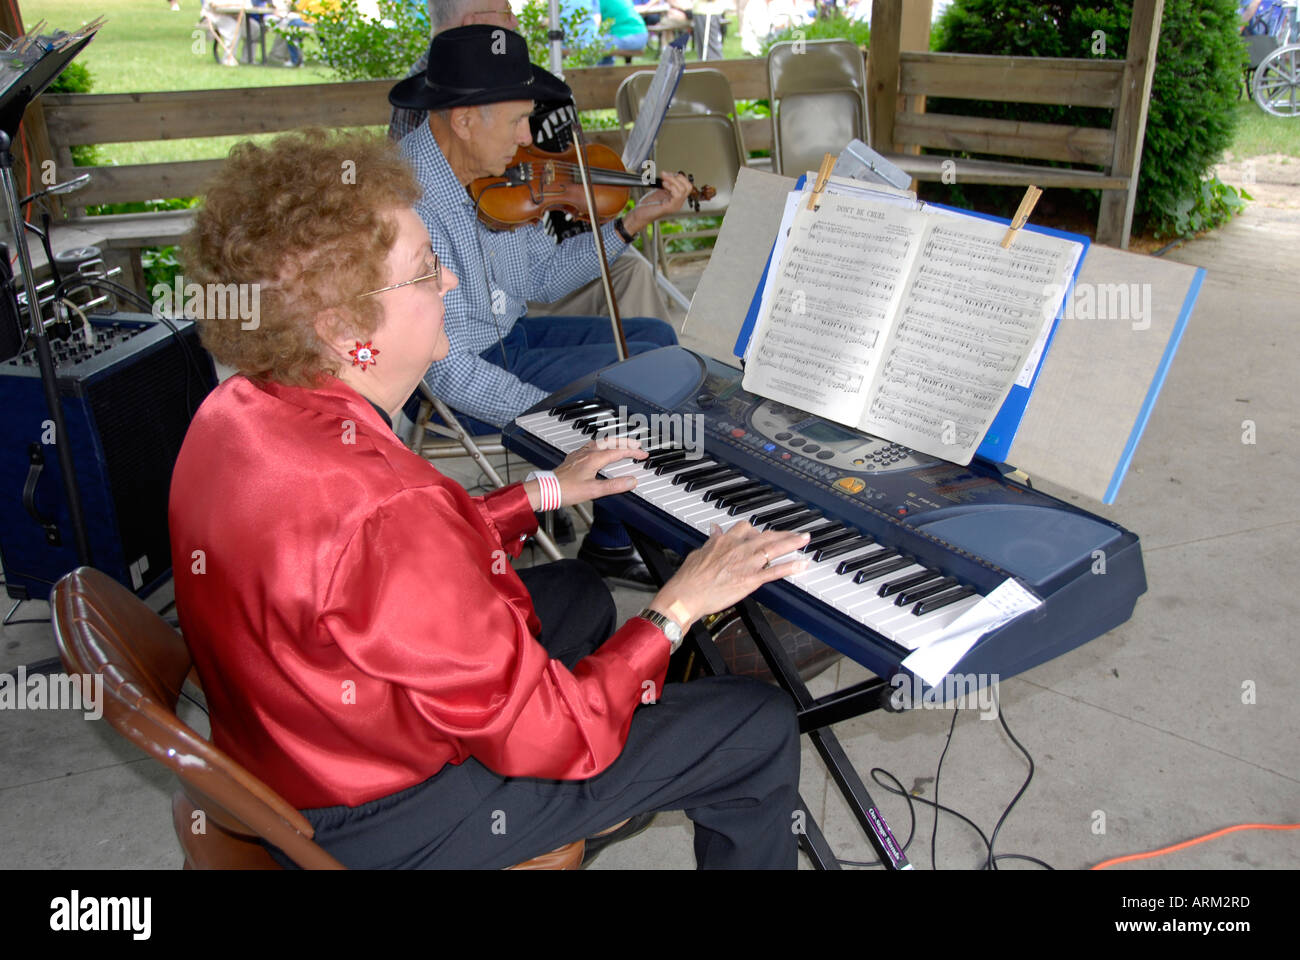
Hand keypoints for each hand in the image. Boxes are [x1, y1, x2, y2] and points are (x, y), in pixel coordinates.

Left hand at [535, 435, 646, 507]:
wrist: (546, 489)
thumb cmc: (566, 490)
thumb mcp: (594, 490)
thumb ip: (614, 486)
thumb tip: (631, 481)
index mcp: (594, 458)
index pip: (618, 452)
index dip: (632, 452)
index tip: (642, 454)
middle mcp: (586, 453)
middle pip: (610, 442)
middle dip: (625, 443)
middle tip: (636, 445)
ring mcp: (579, 454)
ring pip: (599, 442)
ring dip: (612, 442)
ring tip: (620, 444)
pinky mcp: (573, 458)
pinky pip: (590, 446)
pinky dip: (600, 445)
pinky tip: (597, 450)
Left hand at [622, 171, 692, 234]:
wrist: (641, 213)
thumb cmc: (648, 204)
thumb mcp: (660, 191)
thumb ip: (667, 183)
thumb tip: (669, 174)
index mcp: (677, 199)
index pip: (687, 185)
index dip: (679, 177)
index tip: (669, 174)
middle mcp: (678, 203)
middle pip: (688, 187)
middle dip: (678, 177)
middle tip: (667, 175)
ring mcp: (675, 206)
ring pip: (683, 189)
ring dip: (673, 181)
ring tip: (664, 180)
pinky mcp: (670, 207)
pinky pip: (677, 195)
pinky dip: (671, 187)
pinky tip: (663, 185)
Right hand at [648, 522, 811, 629]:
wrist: (687, 595)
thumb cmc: (689, 578)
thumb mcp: (699, 552)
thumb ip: (711, 540)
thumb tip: (714, 530)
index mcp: (725, 541)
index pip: (745, 527)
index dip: (755, 530)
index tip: (761, 533)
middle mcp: (738, 549)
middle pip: (766, 535)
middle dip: (783, 533)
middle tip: (795, 533)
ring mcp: (746, 564)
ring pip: (774, 549)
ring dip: (792, 543)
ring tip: (805, 540)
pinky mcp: (750, 580)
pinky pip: (774, 572)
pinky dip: (790, 567)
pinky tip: (802, 564)